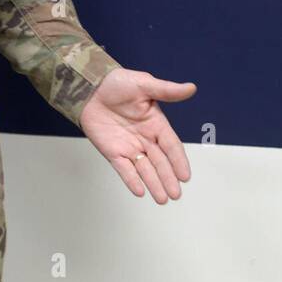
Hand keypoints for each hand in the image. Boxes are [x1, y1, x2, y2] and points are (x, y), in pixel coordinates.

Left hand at [80, 68, 195, 203]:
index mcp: (156, 123)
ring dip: (154, 184)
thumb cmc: (118, 83)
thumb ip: (167, 90)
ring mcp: (129, 146)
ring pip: (144, 169)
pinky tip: (140, 191)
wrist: (90, 87)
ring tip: (162, 199)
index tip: (185, 176)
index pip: (171, 145)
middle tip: (175, 194)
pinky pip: (124, 169)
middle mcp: (145, 138)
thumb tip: (191, 88)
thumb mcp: (145, 84)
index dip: (179, 160)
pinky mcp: (113, 152)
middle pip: (160, 162)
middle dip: (168, 178)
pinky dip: (132, 180)